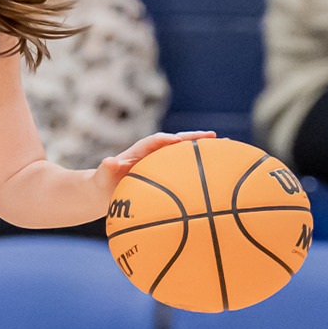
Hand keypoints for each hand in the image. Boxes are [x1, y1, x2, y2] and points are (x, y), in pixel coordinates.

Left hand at [93, 130, 216, 196]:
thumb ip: (106, 169)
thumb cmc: (102, 184)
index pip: (154, 142)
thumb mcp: (101, 177)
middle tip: (215, 137)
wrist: (102, 191)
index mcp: (138, 153)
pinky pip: (184, 170)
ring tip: (225, 149)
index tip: (177, 140)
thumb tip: (110, 161)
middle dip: (194, 139)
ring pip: (184, 155)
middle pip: (176, 143)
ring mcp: (160, 163)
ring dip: (202, 152)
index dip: (165, 140)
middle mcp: (152, 154)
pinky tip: (218, 176)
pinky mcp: (165, 172)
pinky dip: (199, 170)